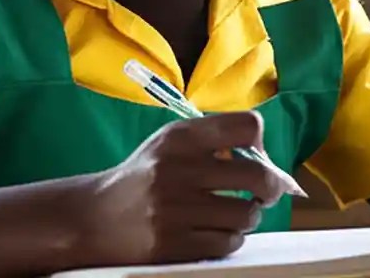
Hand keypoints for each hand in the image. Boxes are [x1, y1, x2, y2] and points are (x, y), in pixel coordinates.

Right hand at [72, 111, 284, 266]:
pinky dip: (228, 239)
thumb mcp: (170, 143)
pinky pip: (228, 242)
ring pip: (247, 215)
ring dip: (246, 217)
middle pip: (259, 176)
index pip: (246, 126)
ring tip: (229, 214)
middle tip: (264, 192)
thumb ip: (212, 140)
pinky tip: (212, 231)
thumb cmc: (145, 176)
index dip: (261, 142)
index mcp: (180, 137)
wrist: (98, 217)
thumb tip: (265, 158)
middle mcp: (178, 169)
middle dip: (270, 188)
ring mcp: (176, 209)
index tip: (255, 155)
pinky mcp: (174, 243)